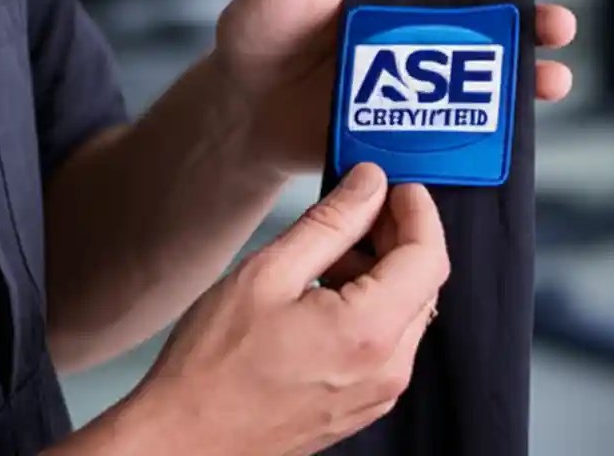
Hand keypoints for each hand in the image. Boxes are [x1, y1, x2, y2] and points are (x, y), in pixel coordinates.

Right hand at [113, 164, 447, 455]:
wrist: (185, 441)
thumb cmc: (213, 369)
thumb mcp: (268, 273)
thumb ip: (330, 223)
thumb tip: (369, 184)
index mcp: (370, 332)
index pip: (428, 255)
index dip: (418, 211)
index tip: (398, 185)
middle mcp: (388, 368)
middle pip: (423, 282)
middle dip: (399, 237)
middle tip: (360, 208)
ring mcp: (379, 392)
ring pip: (408, 310)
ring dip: (383, 272)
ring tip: (329, 255)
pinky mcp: (365, 403)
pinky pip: (389, 341)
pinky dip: (373, 306)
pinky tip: (328, 293)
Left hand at [214, 0, 582, 173]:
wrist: (244, 109)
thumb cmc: (262, 31)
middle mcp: (426, 35)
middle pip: (500, 24)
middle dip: (541, 22)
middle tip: (560, 24)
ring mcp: (425, 87)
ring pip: (493, 79)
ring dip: (532, 76)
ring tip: (554, 78)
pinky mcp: (413, 130)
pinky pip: (463, 129)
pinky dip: (494, 130)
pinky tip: (513, 131)